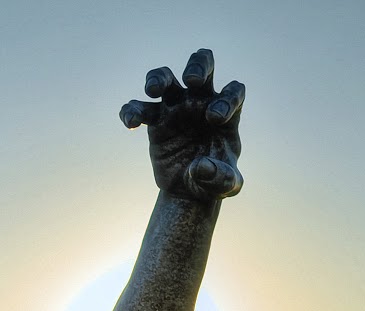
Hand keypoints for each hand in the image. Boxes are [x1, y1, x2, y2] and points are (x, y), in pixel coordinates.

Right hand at [119, 49, 243, 199]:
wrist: (189, 190)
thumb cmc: (215, 181)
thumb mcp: (226, 185)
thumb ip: (222, 178)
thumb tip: (201, 166)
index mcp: (226, 111)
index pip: (232, 92)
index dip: (226, 100)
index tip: (214, 118)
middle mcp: (201, 102)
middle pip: (201, 66)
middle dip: (198, 66)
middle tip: (192, 79)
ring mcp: (176, 108)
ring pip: (165, 78)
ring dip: (157, 78)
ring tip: (152, 91)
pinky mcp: (154, 120)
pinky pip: (138, 107)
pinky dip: (131, 111)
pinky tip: (131, 124)